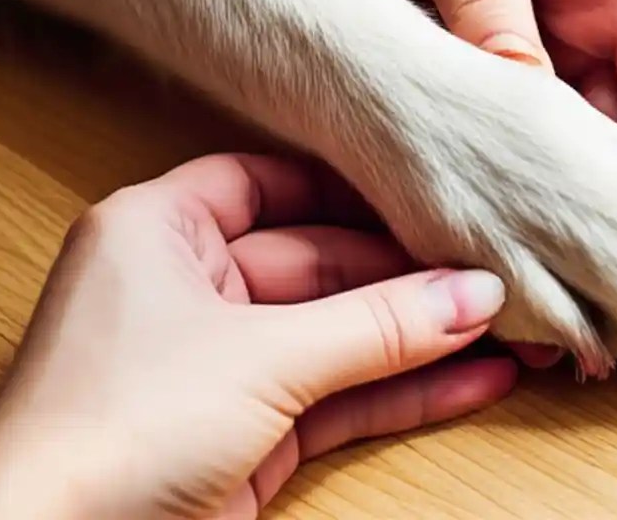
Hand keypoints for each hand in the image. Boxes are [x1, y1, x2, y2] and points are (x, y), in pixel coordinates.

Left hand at [0, 154, 515, 518]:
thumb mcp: (263, 356)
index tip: (428, 193)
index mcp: (160, 233)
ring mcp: (222, 366)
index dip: (350, 189)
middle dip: (408, 281)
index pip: (270, 184)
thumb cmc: (112, 430)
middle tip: (491, 280)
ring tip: (504, 330)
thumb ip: (377, 325)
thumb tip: (474, 295)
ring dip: (419, 340)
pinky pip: (341, 396)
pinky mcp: (249, 433)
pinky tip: (473, 381)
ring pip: (340, 337)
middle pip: (322, 264)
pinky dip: (403, 391)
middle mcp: (190, 290)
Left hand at [330, 0, 616, 220]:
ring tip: (584, 276)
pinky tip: (526, 226)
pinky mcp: (523, 58)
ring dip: (585, 201)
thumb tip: (527, 117)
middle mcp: (606, 18)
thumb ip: (497, 25)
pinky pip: (542, 128)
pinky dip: (538, 176)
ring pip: (592, 139)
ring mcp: (565, 41)